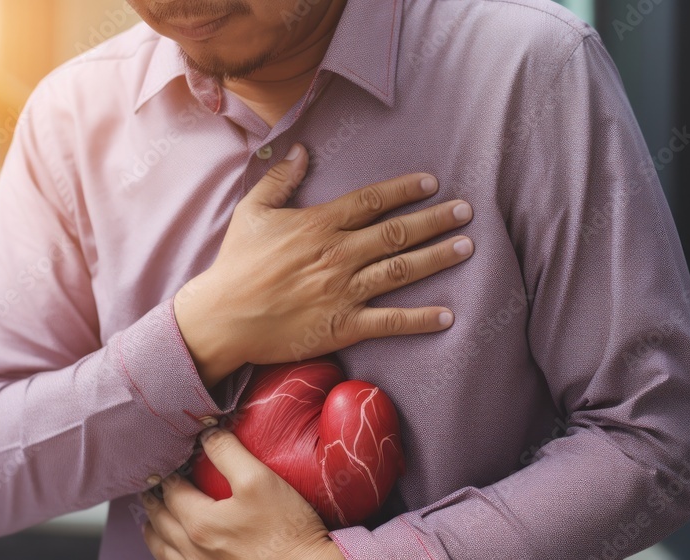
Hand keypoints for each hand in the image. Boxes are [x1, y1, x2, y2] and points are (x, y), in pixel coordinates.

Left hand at [142, 428, 345, 559]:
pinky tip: (174, 550)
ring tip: (153, 518)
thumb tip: (206, 433)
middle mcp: (193, 551)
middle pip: (160, 521)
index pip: (171, 491)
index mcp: (199, 523)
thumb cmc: (287, 530)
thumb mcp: (259, 480)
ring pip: (163, 550)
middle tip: (150, 488)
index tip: (164, 464)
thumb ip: (228, 452)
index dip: (166, 474)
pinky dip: (167, 555)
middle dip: (153, 501)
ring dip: (154, 530)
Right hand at [174, 143, 474, 386]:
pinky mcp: (342, 325)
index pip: (371, 201)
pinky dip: (420, 319)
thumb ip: (280, 178)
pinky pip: (389, 321)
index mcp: (318, 225)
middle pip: (396, 232)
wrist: (223, 317)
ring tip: (466, 247)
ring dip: (436, 257)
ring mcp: (342, 291)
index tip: (431, 183)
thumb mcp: (253, 211)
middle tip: (465, 211)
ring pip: (400, 270)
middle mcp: (337, 254)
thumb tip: (302, 149)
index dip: (404, 190)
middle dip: (435, 220)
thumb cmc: (236, 263)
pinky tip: (448, 315)